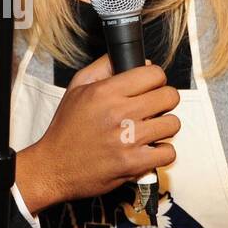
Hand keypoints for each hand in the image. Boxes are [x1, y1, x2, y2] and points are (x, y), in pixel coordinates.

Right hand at [16, 54, 179, 214]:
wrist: (55, 167)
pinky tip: (149, 149)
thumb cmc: (66, 129)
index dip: (156, 80)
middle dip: (164, 101)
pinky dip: (162, 152)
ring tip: (150, 130)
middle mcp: (118, 113)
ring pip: (172, 124)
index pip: (154, 74)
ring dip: (164, 127)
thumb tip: (139, 61)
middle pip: (169, 96)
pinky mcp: (133, 164)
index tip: (151, 87)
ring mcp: (128, 139)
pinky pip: (168, 152)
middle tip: (153, 108)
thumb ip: (104, 67)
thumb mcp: (77, 88)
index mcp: (105, 92)